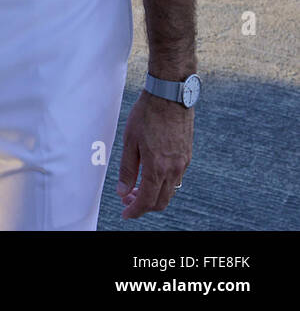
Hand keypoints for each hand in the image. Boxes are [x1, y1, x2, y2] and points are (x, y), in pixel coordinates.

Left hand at [116, 90, 193, 218]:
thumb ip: (127, 169)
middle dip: (143, 206)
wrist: (170, 96)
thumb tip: (123, 191)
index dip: (135, 211)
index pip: (147, 200)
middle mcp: (174, 169)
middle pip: (161, 201)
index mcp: (157, 167)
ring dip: (154, 195)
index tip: (125, 214)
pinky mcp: (187, 156)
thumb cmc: (146, 115)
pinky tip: (150, 175)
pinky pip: (176, 179)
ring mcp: (183, 163)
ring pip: (170, 191)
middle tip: (127, 201)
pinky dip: (163, 184)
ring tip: (136, 189)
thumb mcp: (129, 141)